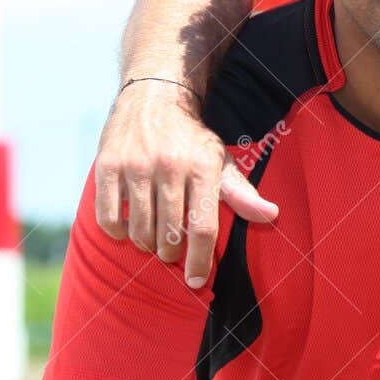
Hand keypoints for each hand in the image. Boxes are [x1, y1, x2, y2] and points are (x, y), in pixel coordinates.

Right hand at [93, 79, 278, 286]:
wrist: (154, 97)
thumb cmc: (191, 140)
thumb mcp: (221, 162)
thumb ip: (242, 194)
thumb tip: (271, 216)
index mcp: (203, 168)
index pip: (203, 228)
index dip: (200, 261)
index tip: (197, 282)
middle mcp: (170, 166)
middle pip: (169, 234)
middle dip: (171, 254)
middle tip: (171, 252)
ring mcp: (136, 165)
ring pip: (139, 229)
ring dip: (146, 245)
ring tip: (152, 240)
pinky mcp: (108, 166)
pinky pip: (109, 217)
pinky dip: (117, 232)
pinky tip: (127, 228)